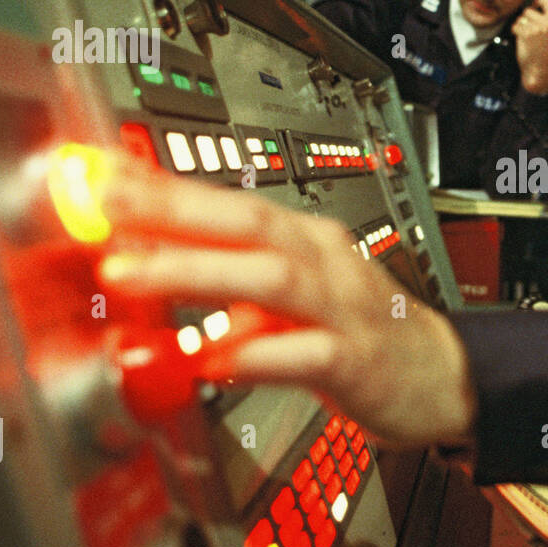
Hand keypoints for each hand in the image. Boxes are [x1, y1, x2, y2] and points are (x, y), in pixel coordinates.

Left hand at [96, 156, 475, 446]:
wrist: (444, 373)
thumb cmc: (365, 329)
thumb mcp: (300, 292)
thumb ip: (234, 280)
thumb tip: (151, 265)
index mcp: (308, 239)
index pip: (231, 202)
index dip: (166, 186)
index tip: (104, 172)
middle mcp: (325, 262)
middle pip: (246, 224)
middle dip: (170, 210)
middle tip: (103, 203)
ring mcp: (343, 308)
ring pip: (270, 278)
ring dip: (195, 271)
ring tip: (131, 274)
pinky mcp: (356, 361)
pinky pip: (302, 354)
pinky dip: (254, 354)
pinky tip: (209, 360)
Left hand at [511, 0, 547, 95]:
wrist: (539, 69)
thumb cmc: (543, 52)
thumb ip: (546, 19)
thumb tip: (533, 5)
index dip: (538, 0)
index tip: (534, 4)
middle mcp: (547, 23)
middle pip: (528, 10)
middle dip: (525, 19)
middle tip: (529, 31)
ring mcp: (537, 28)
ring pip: (521, 18)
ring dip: (520, 26)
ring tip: (527, 37)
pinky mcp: (526, 34)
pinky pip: (515, 26)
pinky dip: (515, 31)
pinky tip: (521, 39)